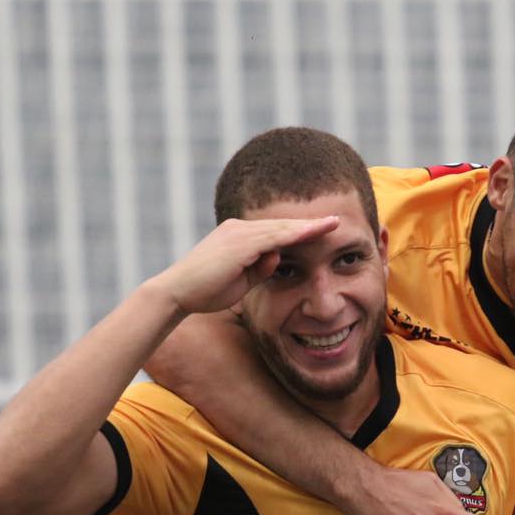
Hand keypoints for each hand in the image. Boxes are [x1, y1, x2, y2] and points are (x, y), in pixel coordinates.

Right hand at [150, 216, 340, 316]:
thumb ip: (260, 268)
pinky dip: (295, 234)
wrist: (178, 293)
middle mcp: (238, 229)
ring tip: (333, 224)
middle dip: (310, 224)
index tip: (322, 231)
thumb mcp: (240, 281)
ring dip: (308, 226)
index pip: (276, 232)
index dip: (300, 231)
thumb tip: (279, 258)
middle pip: (282, 225)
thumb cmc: (205, 291)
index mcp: (238, 236)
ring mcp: (238, 233)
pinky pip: (273, 236)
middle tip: (337, 221)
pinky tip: (313, 232)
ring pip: (281, 227)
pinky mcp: (239, 243)